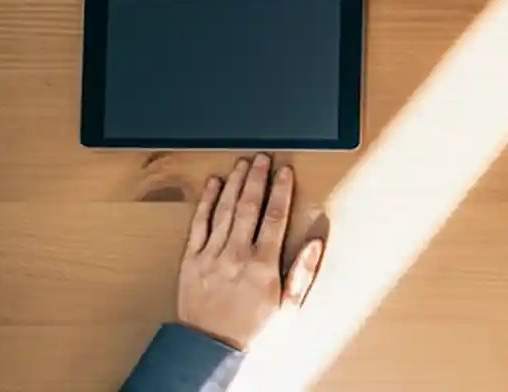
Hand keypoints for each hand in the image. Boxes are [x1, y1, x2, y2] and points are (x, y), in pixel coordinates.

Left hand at [178, 153, 323, 349]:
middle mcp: (236, 255)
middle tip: (262, 158)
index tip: (284, 172)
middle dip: (257, 179)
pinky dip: (206, 202)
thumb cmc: (253, 330)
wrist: (211, 349)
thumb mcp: (289, 307)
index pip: (275, 217)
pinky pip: (199, 224)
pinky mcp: (190, 260)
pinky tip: (213, 185)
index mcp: (263, 265)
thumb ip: (303, 272)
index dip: (281, 191)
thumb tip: (317, 242)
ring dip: (234, 184)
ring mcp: (211, 255)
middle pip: (249, 207)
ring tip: (242, 164)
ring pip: (224, 210)